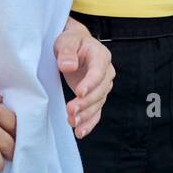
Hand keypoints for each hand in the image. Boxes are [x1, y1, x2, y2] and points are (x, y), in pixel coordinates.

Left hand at [55, 17, 114, 138]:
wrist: (74, 46)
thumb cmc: (71, 41)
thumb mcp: (66, 40)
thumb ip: (67, 51)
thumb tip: (68, 66)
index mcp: (100, 56)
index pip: (98, 71)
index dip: (90, 83)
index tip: (79, 93)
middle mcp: (106, 72)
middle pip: (100, 91)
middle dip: (86, 103)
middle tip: (71, 111)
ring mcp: (102, 86)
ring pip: (98, 104)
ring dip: (86, 115)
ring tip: (73, 123)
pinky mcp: (95, 96)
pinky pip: (96, 112)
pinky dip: (89, 123)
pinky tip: (80, 132)